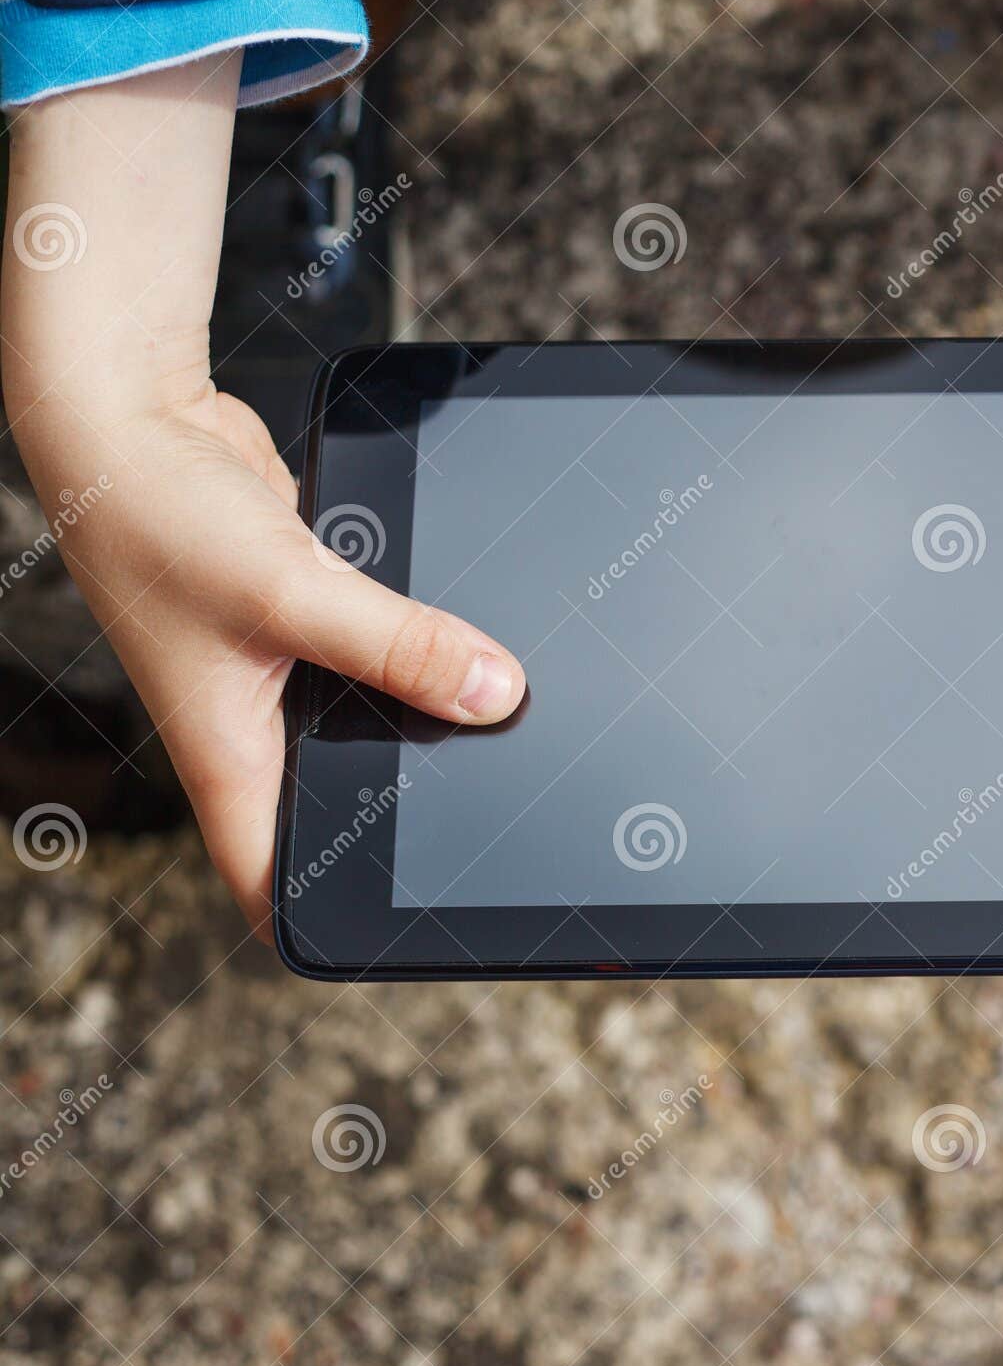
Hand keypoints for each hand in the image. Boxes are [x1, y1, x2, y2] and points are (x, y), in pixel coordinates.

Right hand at [25, 385, 525, 940]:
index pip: (274, 885)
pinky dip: (416, 661)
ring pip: (366, 732)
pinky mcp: (307, 623)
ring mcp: (281, 678)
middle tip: (492, 833)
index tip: (407, 945)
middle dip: (401, 828)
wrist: (133, 420)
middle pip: (337, 812)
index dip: (330, 931)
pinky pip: (376, 661)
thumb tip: (494, 694)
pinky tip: (476, 655)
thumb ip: (397, 646)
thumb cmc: (161, 517)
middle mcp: (255, 731)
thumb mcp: (290, 592)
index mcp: (230, 760)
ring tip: (504, 749)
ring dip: (420, 733)